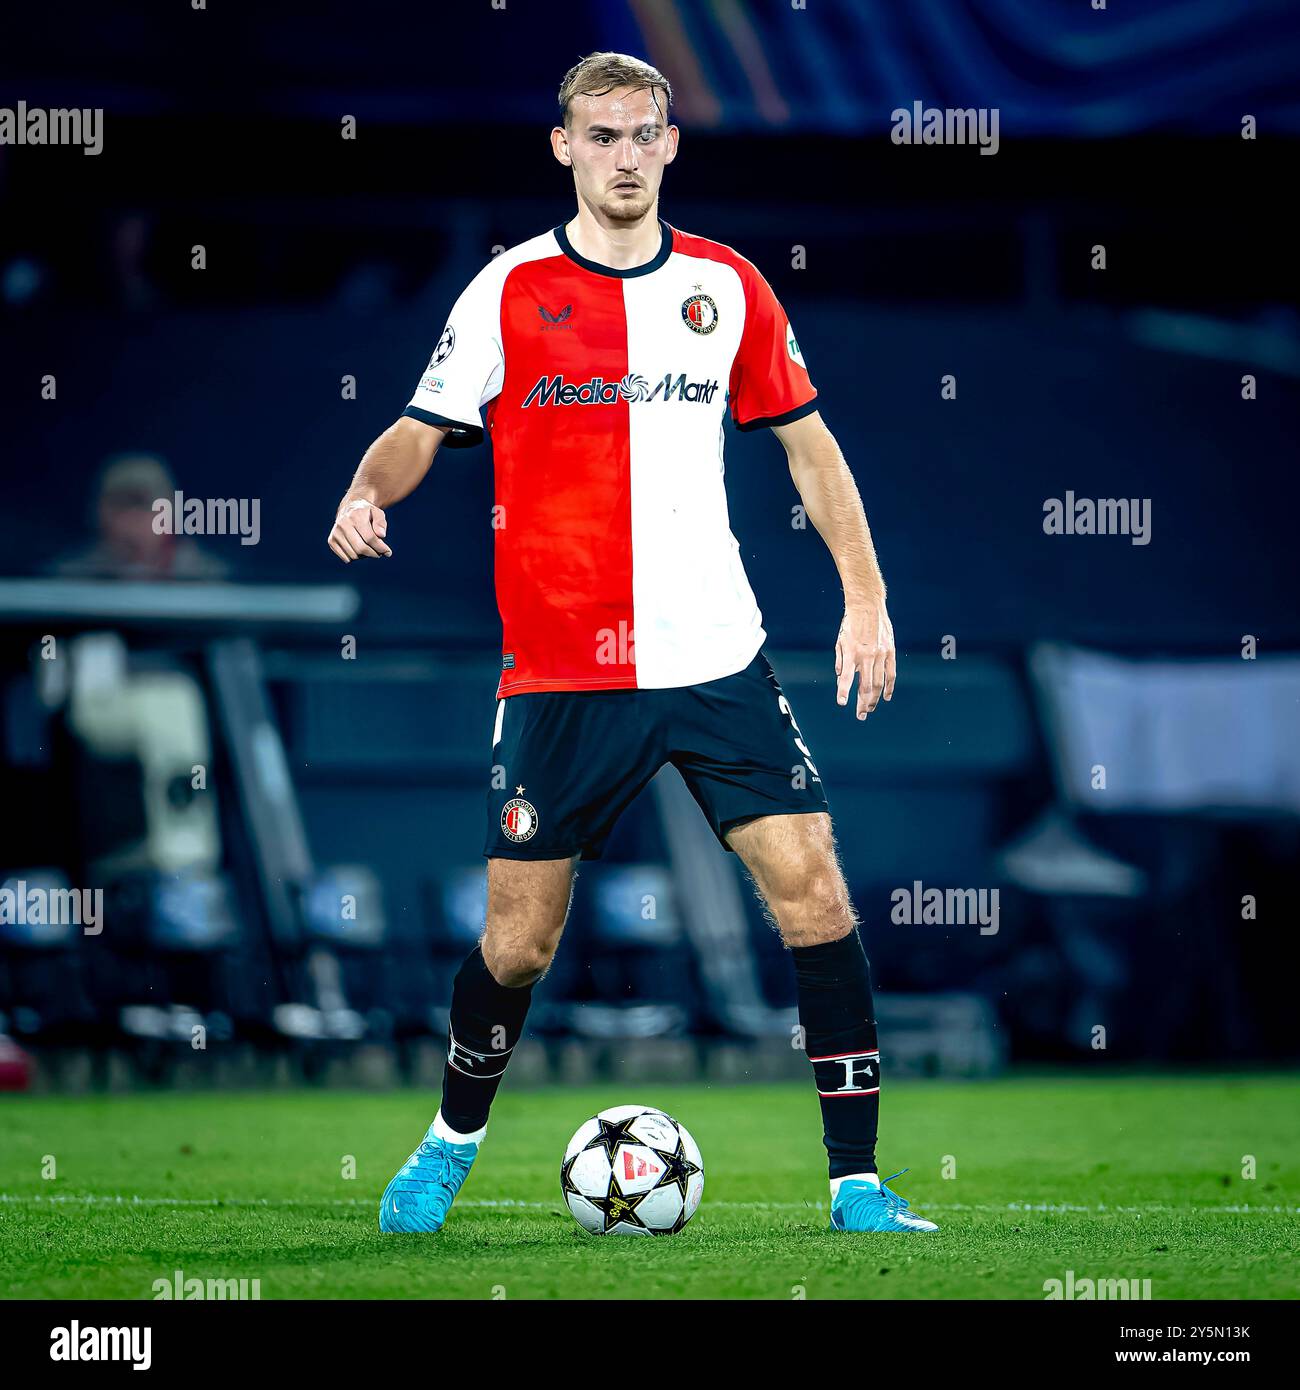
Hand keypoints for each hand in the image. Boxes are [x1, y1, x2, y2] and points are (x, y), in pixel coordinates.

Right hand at [328, 500, 391, 561]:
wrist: (349, 509)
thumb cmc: (366, 513)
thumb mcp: (377, 513)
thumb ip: (381, 523)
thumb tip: (381, 535)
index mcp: (355, 516)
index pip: (370, 538)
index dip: (381, 548)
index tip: (388, 552)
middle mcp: (343, 524)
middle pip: (361, 548)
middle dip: (374, 554)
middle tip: (380, 553)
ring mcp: (335, 533)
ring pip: (353, 555)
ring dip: (365, 556)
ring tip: (369, 548)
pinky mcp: (331, 541)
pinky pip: (346, 558)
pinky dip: (355, 558)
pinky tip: (359, 549)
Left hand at [835, 598, 895, 718]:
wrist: (868, 606)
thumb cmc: (850, 623)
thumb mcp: (839, 641)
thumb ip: (840, 661)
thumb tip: (841, 678)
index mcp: (851, 654)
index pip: (847, 678)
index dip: (844, 692)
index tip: (842, 703)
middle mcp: (866, 656)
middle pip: (866, 686)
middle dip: (862, 703)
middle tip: (861, 715)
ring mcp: (880, 655)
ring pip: (879, 683)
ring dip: (874, 699)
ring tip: (870, 708)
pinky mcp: (890, 652)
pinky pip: (891, 674)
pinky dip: (889, 687)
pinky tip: (887, 697)